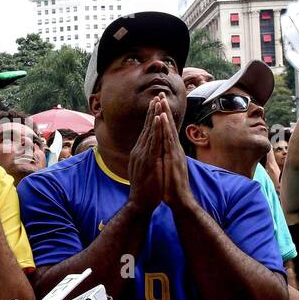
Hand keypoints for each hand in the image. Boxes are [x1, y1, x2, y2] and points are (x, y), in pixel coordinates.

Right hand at [127, 95, 165, 210]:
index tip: (155, 104)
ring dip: (154, 116)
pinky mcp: (148, 160)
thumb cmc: (145, 188)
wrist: (140, 203)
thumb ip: (146, 159)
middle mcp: (140, 151)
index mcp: (141, 152)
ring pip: (149, 131)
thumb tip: (149, 153)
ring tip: (157, 102)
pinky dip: (155, 129)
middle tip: (157, 96)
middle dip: (152, 111)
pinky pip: (153, 141)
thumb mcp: (145, 170)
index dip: (151, 117)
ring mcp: (143, 155)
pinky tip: (158, 119)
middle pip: (147, 127)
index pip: (146, 131)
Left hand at [156, 101, 189, 206]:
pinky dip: (165, 128)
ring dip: (165, 115)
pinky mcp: (174, 158)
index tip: (158, 105)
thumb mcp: (168, 169)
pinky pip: (168, 140)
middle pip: (168, 127)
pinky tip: (162, 118)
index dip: (163, 118)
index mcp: (171, 151)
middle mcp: (174, 149)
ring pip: (169, 130)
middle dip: (164, 111)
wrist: (180, 200)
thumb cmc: (173, 187)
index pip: (166, 132)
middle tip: (160, 95)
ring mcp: (175, 153)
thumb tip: (164, 152)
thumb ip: (167, 159)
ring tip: (161, 101)